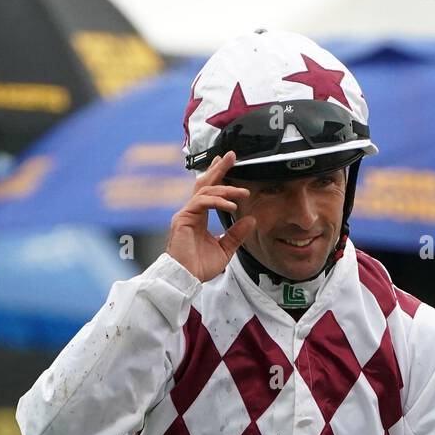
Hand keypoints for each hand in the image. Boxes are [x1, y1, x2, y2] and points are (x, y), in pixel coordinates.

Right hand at [166, 152, 255, 281]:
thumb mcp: (225, 249)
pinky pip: (202, 202)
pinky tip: (231, 206)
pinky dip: (218, 202)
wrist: (185, 278)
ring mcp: (186, 214)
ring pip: (206, 191)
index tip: (228, 164)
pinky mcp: (184, 218)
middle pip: (204, 183)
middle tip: (230, 156)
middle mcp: (191, 212)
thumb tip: (250, 220)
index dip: (218, 176)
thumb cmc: (199, 267)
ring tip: (242, 193)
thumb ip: (236, 234)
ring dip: (225, 190)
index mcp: (199, 217)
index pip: (208, 191)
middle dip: (218, 168)